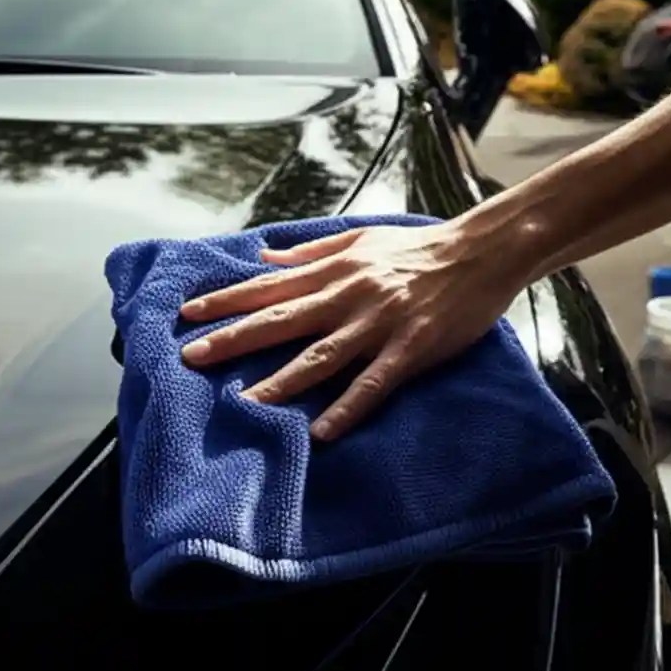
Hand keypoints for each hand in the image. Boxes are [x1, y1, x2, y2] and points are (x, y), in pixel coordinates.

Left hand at [179, 217, 531, 440]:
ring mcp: (379, 323)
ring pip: (321, 356)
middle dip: (234, 339)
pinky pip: (374, 382)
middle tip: (192, 357)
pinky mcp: (411, 348)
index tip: (188, 315)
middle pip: (281, 320)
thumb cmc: (418, 247)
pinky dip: (348, 407)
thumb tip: (263, 259)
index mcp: (334, 270)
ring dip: (281, 381)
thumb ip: (309, 252)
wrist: (482, 250)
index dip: (226, 301)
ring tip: (245, 404)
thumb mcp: (359, 239)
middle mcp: (348, 296)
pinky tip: (322, 431)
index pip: (268, 287)